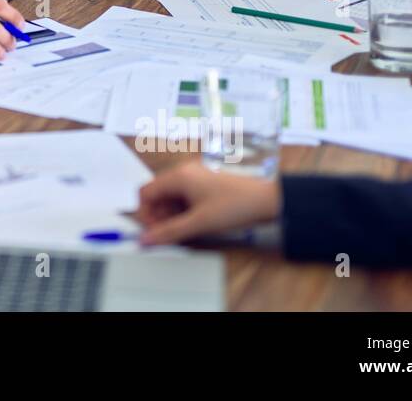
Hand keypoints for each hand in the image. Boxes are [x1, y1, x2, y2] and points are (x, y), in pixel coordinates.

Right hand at [136, 162, 280, 245]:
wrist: (268, 199)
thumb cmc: (232, 207)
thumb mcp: (199, 223)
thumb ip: (169, 232)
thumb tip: (144, 240)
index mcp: (178, 176)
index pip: (146, 192)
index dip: (145, 214)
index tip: (155, 232)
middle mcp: (183, 171)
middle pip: (158, 193)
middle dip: (158, 215)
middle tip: (170, 234)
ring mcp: (196, 174)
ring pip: (171, 195)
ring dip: (171, 213)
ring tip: (184, 230)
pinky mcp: (206, 181)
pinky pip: (185, 194)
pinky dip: (183, 209)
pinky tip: (194, 222)